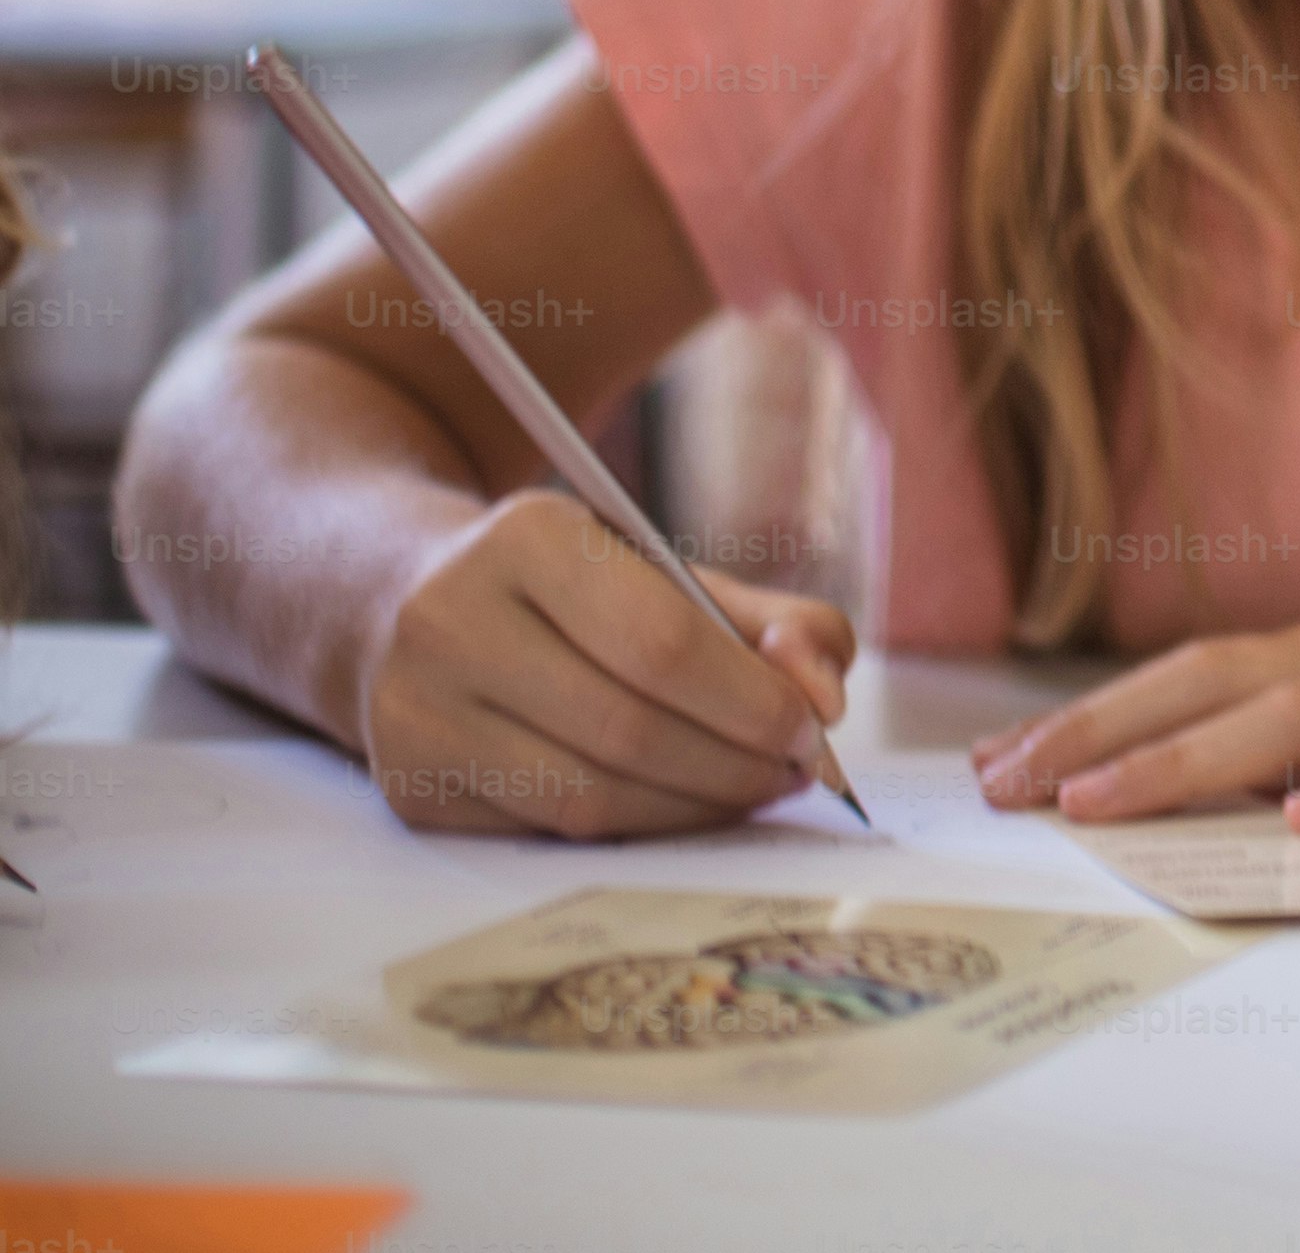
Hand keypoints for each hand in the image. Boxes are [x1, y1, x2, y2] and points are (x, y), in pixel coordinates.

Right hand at [355, 489, 854, 840]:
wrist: (405, 603)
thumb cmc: (572, 591)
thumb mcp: (669, 572)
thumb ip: (774, 623)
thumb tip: (824, 698)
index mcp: (525, 539)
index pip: (662, 643)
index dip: (752, 699)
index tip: (813, 728)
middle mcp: (450, 621)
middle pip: (627, 728)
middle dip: (735, 763)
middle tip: (796, 773)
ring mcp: (416, 712)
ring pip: (586, 796)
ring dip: (693, 808)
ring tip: (753, 793)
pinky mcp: (408, 787)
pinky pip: (546, 830)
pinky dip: (634, 829)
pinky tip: (680, 809)